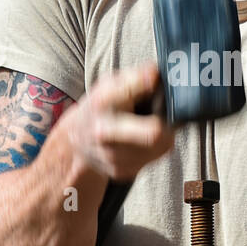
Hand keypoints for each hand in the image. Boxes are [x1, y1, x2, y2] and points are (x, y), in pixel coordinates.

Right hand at [57, 61, 172, 181]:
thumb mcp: (111, 83)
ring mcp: (112, 155)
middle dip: (169, 123)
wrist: (77, 141)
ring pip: (162, 147)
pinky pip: (156, 158)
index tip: (155, 79)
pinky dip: (157, 148)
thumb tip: (157, 73)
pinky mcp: (121, 172)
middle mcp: (104, 131)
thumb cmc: (101, 107)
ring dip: (165, 135)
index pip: (132, 91)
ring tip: (154, 125)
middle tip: (168, 114)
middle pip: (154, 133)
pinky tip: (146, 140)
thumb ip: (135, 76)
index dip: (149, 82)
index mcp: (102, 102)